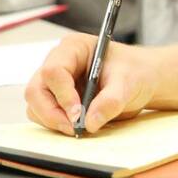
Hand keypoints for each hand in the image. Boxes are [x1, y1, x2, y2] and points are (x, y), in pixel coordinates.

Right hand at [24, 33, 157, 135]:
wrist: (142, 80)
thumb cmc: (135, 72)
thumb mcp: (130, 83)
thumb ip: (111, 100)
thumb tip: (90, 122)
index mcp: (74, 48)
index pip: (54, 71)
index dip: (63, 95)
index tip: (77, 114)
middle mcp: (59, 62)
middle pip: (36, 90)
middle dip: (52, 113)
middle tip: (74, 129)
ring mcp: (55, 82)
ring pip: (36, 105)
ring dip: (53, 121)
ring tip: (78, 129)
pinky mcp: (56, 99)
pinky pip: (43, 115)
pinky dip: (56, 125)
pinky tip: (77, 127)